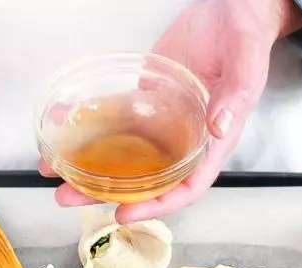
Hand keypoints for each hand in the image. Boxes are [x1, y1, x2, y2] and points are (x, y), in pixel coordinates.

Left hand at [40, 0, 301, 222]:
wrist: (232, 9)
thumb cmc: (247, 37)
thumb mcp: (248, 65)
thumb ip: (237, 97)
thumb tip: (219, 128)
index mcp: (212, 141)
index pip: (185, 188)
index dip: (156, 205)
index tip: (124, 213)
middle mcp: (183, 137)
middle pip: (143, 178)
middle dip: (103, 191)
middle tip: (69, 196)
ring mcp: (161, 120)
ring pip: (121, 153)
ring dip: (87, 164)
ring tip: (52, 168)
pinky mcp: (145, 98)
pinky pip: (113, 116)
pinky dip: (86, 122)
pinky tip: (61, 122)